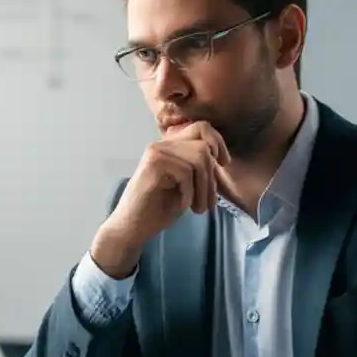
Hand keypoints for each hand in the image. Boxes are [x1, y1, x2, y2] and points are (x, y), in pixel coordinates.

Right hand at [90, 121, 230, 277]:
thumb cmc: (159, 208)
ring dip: (204, 189)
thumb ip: (200, 168)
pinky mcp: (153, 165)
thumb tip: (222, 158)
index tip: (224, 164)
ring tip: (198, 209)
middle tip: (208, 204)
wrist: (132, 228)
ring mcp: (156, 153)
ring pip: (198, 159)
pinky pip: (186, 173)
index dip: (218, 142)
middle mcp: (161, 144)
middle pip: (203, 146)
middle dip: (211, 178)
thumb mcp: (188, 184)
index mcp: (170, 146)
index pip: (201, 127)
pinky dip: (189, 193)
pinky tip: (182, 206)